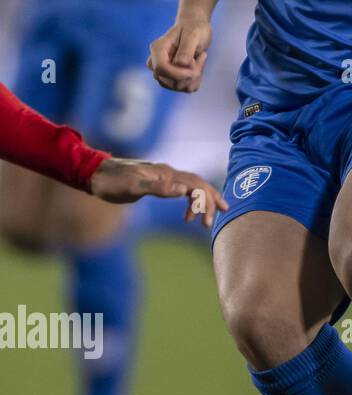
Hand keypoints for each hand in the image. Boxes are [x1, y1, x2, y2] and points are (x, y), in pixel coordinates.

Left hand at [90, 157, 227, 226]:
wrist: (94, 174)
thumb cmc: (112, 182)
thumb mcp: (133, 188)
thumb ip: (158, 188)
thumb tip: (184, 190)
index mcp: (166, 174)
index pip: (196, 185)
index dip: (206, 201)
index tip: (208, 220)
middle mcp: (168, 173)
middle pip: (198, 185)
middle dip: (210, 202)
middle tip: (214, 221)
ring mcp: (163, 177)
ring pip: (191, 187)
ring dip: (201, 203)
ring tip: (202, 221)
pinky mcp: (157, 183)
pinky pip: (181, 190)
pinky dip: (189, 201)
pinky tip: (186, 213)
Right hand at [148, 14, 211, 92]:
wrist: (195, 28)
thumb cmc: (194, 29)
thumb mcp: (193, 35)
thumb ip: (186, 49)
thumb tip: (180, 64)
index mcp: (157, 49)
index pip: (160, 69)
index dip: (177, 74)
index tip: (194, 69)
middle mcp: (157, 61)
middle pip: (168, 81)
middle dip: (189, 75)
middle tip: (202, 56)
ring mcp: (164, 71)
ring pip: (178, 86)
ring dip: (194, 77)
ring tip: (201, 58)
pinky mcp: (173, 78)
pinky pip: (185, 88)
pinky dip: (196, 80)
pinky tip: (199, 66)